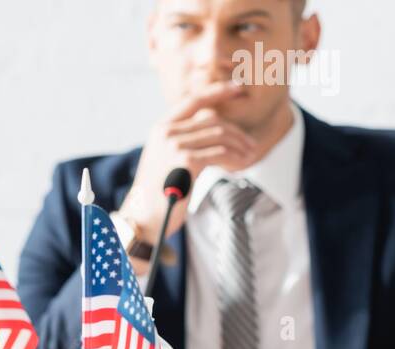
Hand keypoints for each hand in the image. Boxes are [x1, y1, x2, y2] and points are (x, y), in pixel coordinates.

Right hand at [119, 80, 257, 241]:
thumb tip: (213, 125)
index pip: (193, 101)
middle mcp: (166, 132)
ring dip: (240, 145)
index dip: (217, 91)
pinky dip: (235, 158)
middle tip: (251, 144)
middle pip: (212, 120)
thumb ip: (183, 139)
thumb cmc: (158, 190)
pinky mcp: (186, 161)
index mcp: (161, 128)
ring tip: (249, 156)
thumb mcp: (165, 156)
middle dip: (237, 131)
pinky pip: (221, 153)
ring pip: (220, 135)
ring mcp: (175, 145)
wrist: (144, 215)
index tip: (237, 87)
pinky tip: (240, 165)